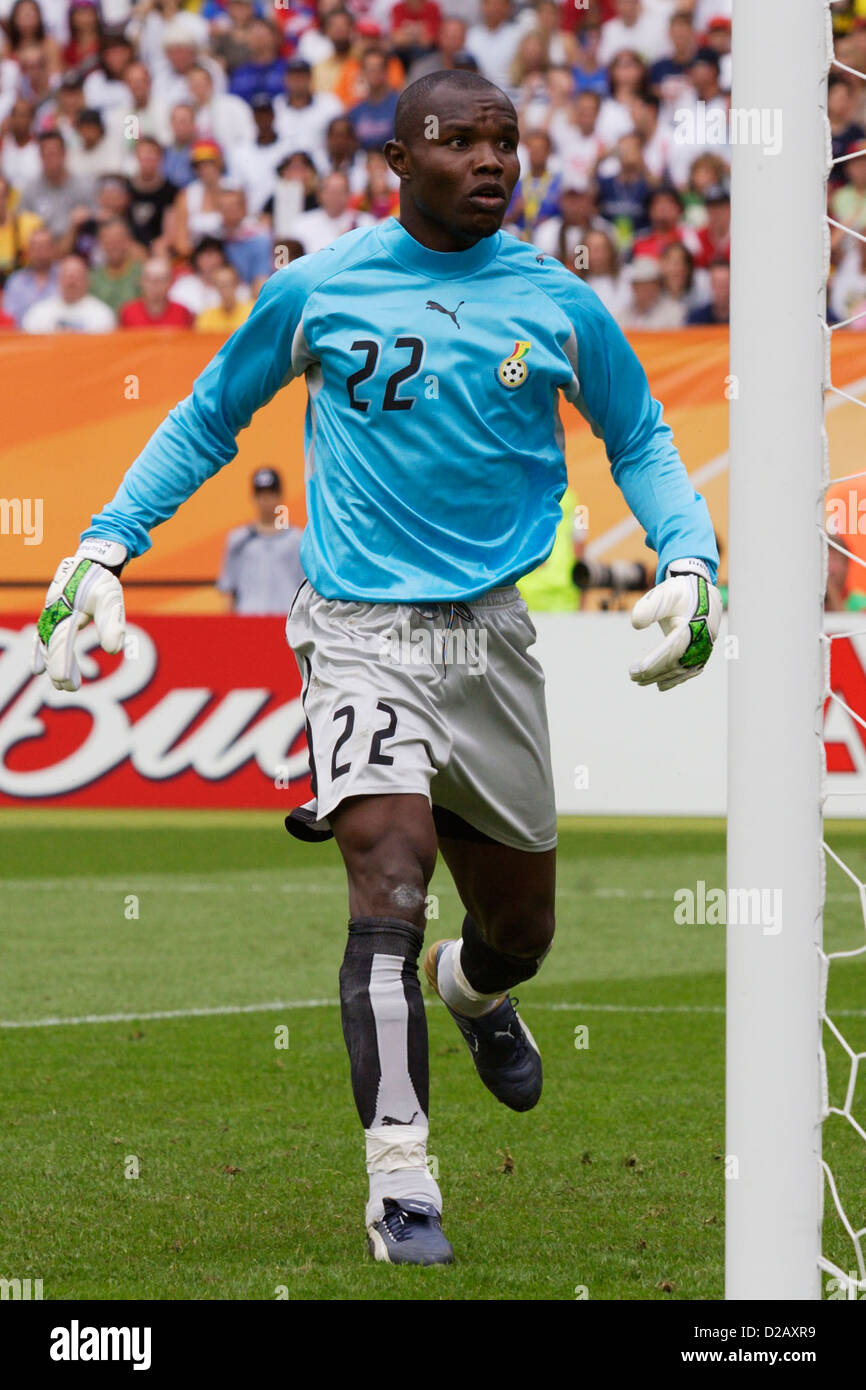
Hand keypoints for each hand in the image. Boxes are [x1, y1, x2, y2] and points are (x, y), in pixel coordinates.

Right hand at [32, 541, 127, 691]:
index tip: (65, 683)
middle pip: (52, 645)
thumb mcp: (111, 600)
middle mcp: (54, 612)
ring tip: (60, 684)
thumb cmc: (102, 581)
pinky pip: (41, 635)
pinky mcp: (51, 613)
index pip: (62, 642)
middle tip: (68, 688)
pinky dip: (39, 652)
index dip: (62, 663)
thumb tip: (114, 650)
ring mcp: (50, 612)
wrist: (91, 560)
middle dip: (58, 667)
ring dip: (52, 663)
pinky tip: (37, 668)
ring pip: (46, 642)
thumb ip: (112, 624)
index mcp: (68, 609)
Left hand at [629, 560, 721, 691]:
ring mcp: (705, 647)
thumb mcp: (662, 594)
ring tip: (639, 681)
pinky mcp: (703, 652)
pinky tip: (660, 685)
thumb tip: (636, 625)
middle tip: (631, 676)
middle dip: (653, 672)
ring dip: (660, 677)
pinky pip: (690, 670)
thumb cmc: (678, 592)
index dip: (654, 661)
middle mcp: (702, 639)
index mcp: (693, 625)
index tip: (636, 669)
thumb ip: (648, 607)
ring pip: (682, 669)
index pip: (672, 649)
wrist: (700, 589)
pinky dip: (675, 679)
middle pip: (676, 663)